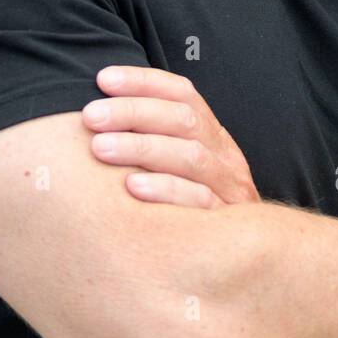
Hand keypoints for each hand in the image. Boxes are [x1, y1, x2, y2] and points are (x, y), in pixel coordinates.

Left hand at [81, 65, 260, 207]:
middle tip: (91, 116)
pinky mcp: (225, 223)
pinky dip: (165, 190)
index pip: (182, 93)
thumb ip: (154, 138)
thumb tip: (99, 111)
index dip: (142, 81)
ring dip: (142, 147)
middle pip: (182, 119)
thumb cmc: (190, 206)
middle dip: (132, 112)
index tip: (102, 79)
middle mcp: (224, 155)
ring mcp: (229, 188)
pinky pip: (199, 201)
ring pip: (190, 156)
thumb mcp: (181, 165)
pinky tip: (131, 188)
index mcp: (212, 134)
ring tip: (100, 148)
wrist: (246, 257)